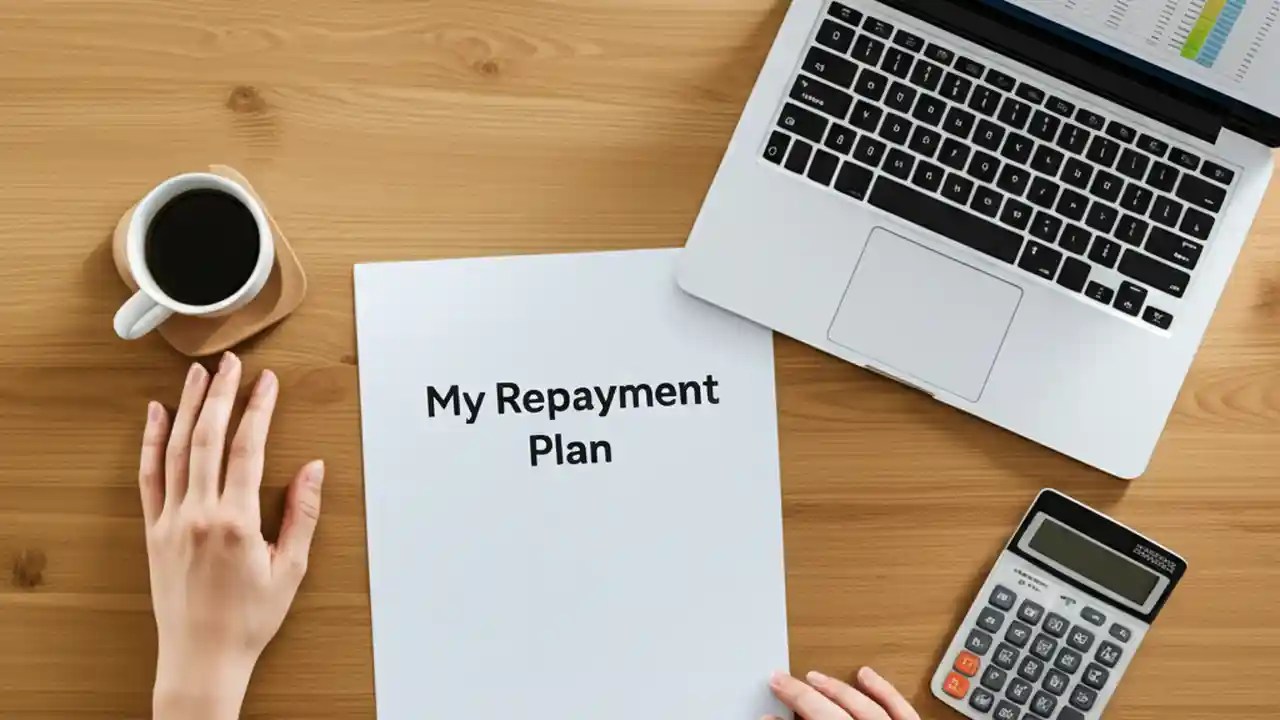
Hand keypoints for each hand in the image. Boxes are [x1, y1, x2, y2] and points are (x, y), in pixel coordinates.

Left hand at [137, 353, 324, 719]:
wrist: (201, 657)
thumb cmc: (248, 619)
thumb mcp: (290, 568)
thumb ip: (302, 515)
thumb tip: (312, 470)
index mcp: (235, 521)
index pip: (248, 448)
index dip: (258, 408)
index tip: (266, 382)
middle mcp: (198, 514)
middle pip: (208, 438)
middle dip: (221, 394)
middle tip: (231, 363)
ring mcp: (171, 520)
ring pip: (176, 450)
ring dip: (188, 408)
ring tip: (197, 375)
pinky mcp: (153, 531)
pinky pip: (148, 477)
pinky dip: (151, 442)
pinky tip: (157, 416)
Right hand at [768, 667, 921, 719]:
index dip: (784, 718)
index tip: (765, 714)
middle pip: (831, 714)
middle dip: (801, 695)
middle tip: (779, 681)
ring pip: (864, 707)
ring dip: (836, 689)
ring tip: (814, 676)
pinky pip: (901, 710)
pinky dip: (883, 691)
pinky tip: (866, 674)